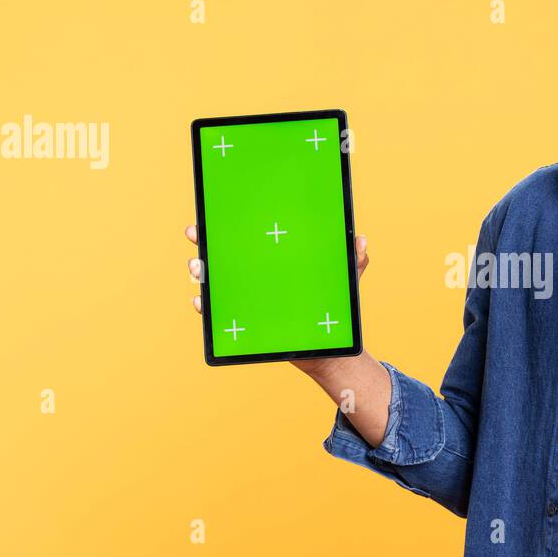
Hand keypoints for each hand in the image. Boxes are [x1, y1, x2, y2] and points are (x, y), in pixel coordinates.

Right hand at [183, 223, 369, 374]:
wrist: (326, 348)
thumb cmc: (330, 308)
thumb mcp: (343, 282)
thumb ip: (354, 261)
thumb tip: (361, 242)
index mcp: (274, 257)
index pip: (247, 232)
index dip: (229, 219)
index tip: (215, 208)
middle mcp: (254, 273)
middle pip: (222, 252)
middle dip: (203, 240)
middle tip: (196, 234)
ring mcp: (246, 297)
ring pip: (214, 281)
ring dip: (200, 272)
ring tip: (199, 270)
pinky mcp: (242, 321)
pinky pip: (217, 313)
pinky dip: (205, 307)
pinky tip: (201, 302)